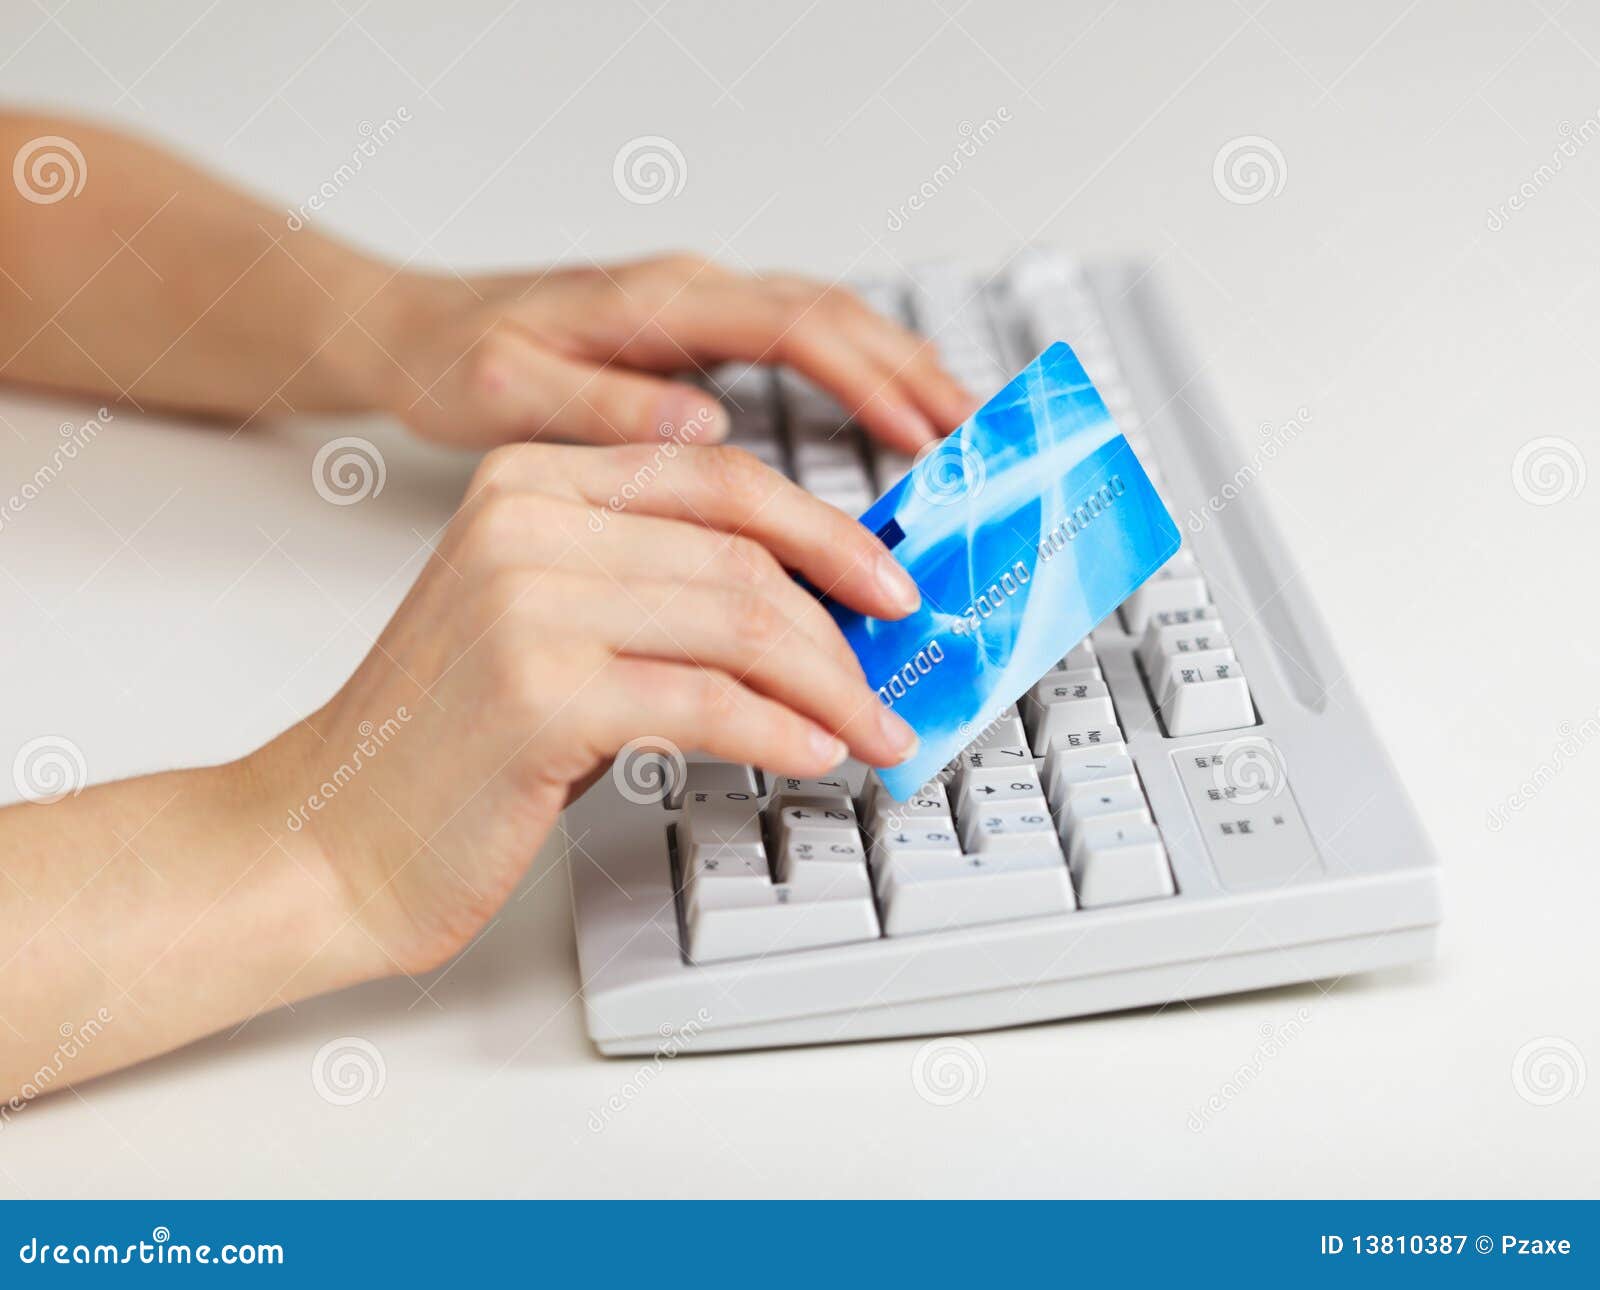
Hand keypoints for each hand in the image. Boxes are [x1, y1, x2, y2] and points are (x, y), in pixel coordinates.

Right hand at [259, 442, 922, 975]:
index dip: (826, 532)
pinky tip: (811, 754)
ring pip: (741, 624)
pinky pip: (707, 701)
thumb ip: (654, 589)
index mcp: (530, 484)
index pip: (719, 479)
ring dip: (829, 689)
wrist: (329, 834)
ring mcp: (526, 603)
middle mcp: (525, 523)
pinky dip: (780, 732)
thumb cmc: (447, 741)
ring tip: (867, 732)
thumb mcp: (548, 627)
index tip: (885, 585)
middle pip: (742, 555)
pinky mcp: (538, 693)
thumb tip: (801, 609)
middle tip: (885, 686)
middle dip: (840, 631)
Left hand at [375, 254, 977, 452]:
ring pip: (827, 320)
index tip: (920, 434)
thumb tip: (704, 428)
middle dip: (913, 369)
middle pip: (833, 313)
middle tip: (980, 432)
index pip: (791, 327)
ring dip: (898, 366)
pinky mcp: (696, 330)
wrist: (414, 330)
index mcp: (655, 301)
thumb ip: (602, 406)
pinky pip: (803, 339)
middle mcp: (689, 291)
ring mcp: (697, 306)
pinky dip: (859, 371)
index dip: (864, 380)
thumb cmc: (452, 360)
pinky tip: (888, 411)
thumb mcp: (504, 394)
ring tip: (962, 422)